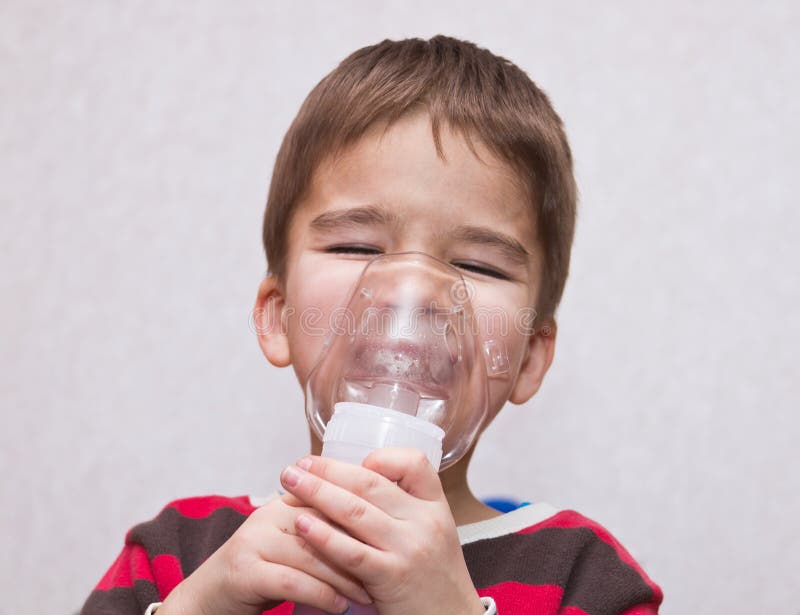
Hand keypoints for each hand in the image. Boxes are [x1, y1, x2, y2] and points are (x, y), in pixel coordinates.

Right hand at [157, 495, 371, 614]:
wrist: (209, 598)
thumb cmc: (260, 571)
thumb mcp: (291, 542)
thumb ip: (321, 528)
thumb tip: (372, 527)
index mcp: (285, 502)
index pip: (330, 498)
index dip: (363, 515)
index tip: (391, 535)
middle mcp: (269, 514)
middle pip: (324, 523)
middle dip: (360, 546)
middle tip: (388, 566)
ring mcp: (254, 541)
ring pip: (311, 554)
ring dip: (344, 577)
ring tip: (368, 593)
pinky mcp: (245, 571)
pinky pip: (292, 581)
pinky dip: (320, 594)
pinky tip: (340, 606)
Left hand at [279, 449, 485, 614]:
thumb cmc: (434, 576)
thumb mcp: (432, 532)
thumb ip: (403, 508)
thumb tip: (355, 481)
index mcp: (435, 506)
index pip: (414, 463)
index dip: (380, 457)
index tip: (350, 460)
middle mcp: (425, 522)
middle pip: (370, 484)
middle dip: (329, 470)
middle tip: (298, 464)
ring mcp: (409, 548)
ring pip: (356, 512)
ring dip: (317, 494)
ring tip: (290, 483)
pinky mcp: (392, 577)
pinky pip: (352, 552)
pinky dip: (324, 536)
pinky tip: (302, 524)